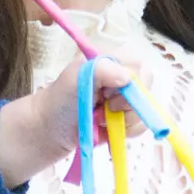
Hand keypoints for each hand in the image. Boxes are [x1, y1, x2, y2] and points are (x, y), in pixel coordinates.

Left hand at [0, 49, 150, 186]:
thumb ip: (103, 70)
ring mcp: (124, 99)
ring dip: (123, 122)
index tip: (107, 96)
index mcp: (111, 60)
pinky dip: (126, 133)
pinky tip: (106, 131)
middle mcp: (121, 77)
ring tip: (98, 121)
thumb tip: (129, 77)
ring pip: (145, 112)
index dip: (128, 86)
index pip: (139, 69)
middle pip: (146, 92)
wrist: (47, 131)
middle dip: (126, 107)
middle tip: (102, 109)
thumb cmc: (58, 102)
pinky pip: (140, 126)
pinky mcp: (124, 119)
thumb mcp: (75, 79)